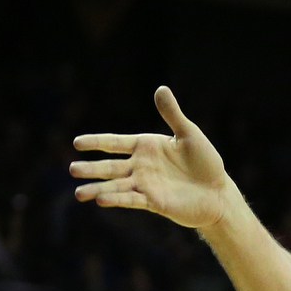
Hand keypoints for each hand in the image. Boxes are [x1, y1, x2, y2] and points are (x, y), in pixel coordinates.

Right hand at [72, 87, 234, 228]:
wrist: (218, 192)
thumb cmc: (206, 162)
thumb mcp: (189, 135)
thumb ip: (172, 115)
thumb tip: (161, 89)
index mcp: (146, 147)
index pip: (115, 143)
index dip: (97, 142)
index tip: (77, 143)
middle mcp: (141, 166)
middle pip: (111, 167)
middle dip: (92, 168)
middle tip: (72, 169)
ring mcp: (146, 185)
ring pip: (116, 186)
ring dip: (97, 189)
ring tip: (78, 193)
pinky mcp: (154, 202)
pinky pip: (132, 200)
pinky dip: (117, 200)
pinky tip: (101, 200)